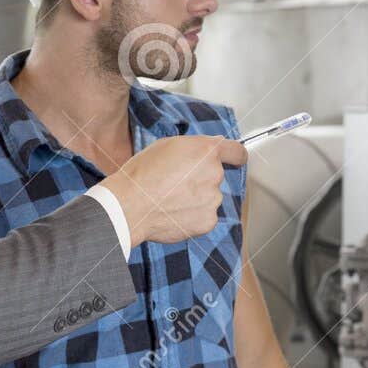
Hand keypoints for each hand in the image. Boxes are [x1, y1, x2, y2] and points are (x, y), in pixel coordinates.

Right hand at [104, 135, 246, 244]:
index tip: (235, 160)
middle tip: (176, 183)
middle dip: (201, 179)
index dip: (235, 156)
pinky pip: (204, 216)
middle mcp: (214, 174)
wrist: (130, 206)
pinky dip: (192, 216)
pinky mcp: (207, 221)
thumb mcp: (165, 146)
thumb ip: (194, 147)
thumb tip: (209, 150)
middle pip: (216, 176)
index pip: (236, 151)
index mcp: (206, 152)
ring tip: (170, 200)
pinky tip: (173, 213)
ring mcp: (213, 200)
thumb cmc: (142, 175)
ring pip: (210, 197)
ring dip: (196, 199)